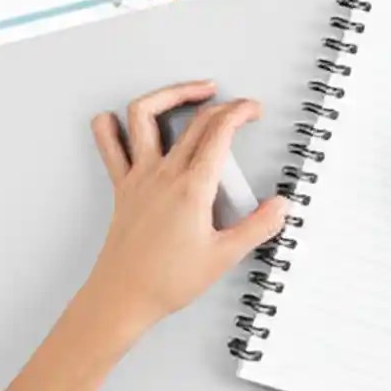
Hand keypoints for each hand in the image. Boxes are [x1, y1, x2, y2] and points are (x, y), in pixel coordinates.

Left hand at [86, 80, 289, 323]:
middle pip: (194, 121)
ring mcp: (139, 177)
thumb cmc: (167, 281)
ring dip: (168, 95)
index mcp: (191, 188)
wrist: (122, 297)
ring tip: (189, 92)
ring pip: (143, 116)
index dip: (239, 112)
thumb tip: (281, 206)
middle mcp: (163, 174)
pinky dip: (108, 126)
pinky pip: (109, 147)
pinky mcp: (122, 187)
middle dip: (220, 105)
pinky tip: (115, 118)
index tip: (252, 110)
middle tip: (238, 107)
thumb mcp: (224, 257)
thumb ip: (258, 227)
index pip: (219, 132)